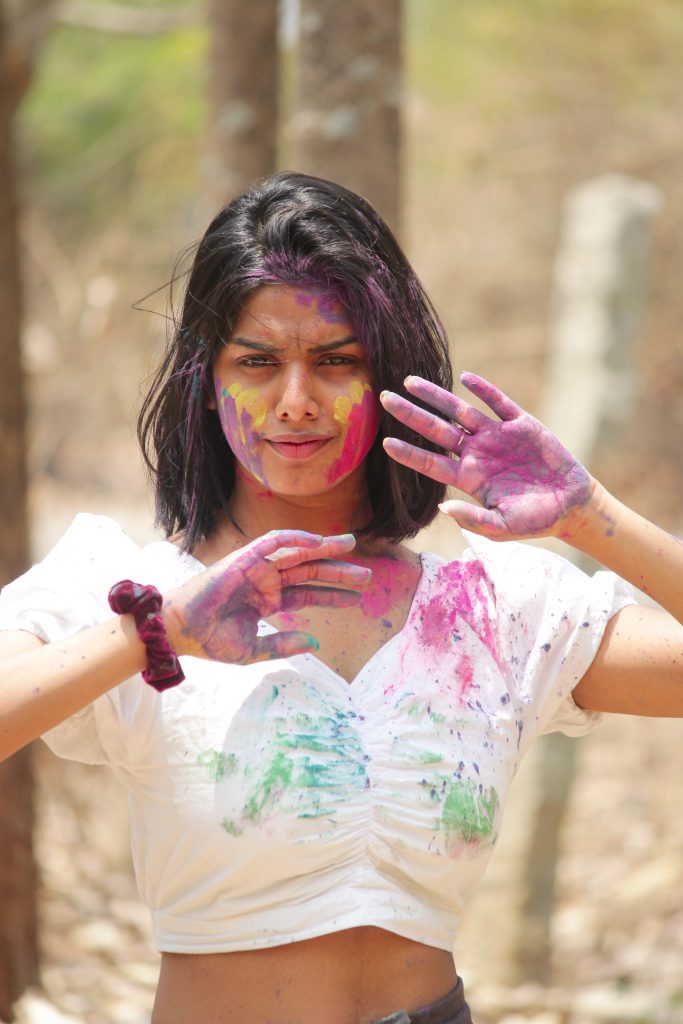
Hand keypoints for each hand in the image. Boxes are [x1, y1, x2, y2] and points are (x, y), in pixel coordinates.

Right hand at [164, 531, 370, 663]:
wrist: (181, 632)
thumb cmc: (211, 641)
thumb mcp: (254, 650)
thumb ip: (284, 645)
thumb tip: (315, 643)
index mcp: (268, 601)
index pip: (308, 595)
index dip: (332, 595)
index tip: (357, 599)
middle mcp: (266, 581)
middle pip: (310, 571)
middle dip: (337, 570)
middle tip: (366, 573)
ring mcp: (257, 568)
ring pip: (298, 553)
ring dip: (324, 548)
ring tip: (351, 545)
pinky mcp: (244, 557)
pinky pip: (274, 542)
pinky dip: (295, 538)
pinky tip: (317, 541)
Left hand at [380, 372, 592, 540]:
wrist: (570, 505)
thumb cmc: (533, 520)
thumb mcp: (501, 528)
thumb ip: (473, 520)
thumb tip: (444, 509)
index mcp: (468, 478)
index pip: (430, 462)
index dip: (409, 453)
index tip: (385, 442)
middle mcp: (477, 453)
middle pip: (436, 430)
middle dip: (410, 414)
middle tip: (384, 398)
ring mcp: (497, 436)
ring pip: (460, 411)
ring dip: (436, 396)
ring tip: (410, 381)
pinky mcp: (521, 424)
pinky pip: (498, 403)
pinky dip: (483, 390)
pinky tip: (465, 378)